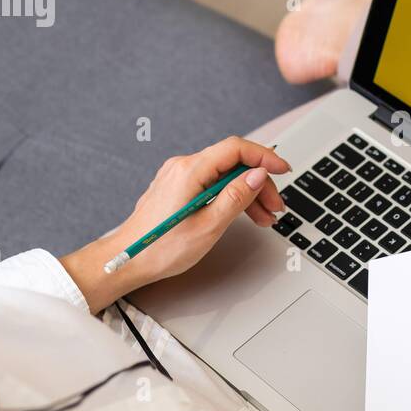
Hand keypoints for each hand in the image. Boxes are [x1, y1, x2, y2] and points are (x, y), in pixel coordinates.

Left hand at [62, 136, 290, 311]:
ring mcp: (179, 176)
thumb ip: (236, 197)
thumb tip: (257, 176)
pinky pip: (211, 183)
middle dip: (259, 183)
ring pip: (224, 175)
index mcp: (189, 171)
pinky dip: (230, 196)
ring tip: (264, 218)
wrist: (127, 261)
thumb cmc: (160, 249)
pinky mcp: (178, 188)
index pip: (236, 149)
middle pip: (233, 163)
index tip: (283, 169)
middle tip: (275, 207)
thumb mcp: (208, 226)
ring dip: (247, 193)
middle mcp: (182, 167)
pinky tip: (243, 213)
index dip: (264, 156)